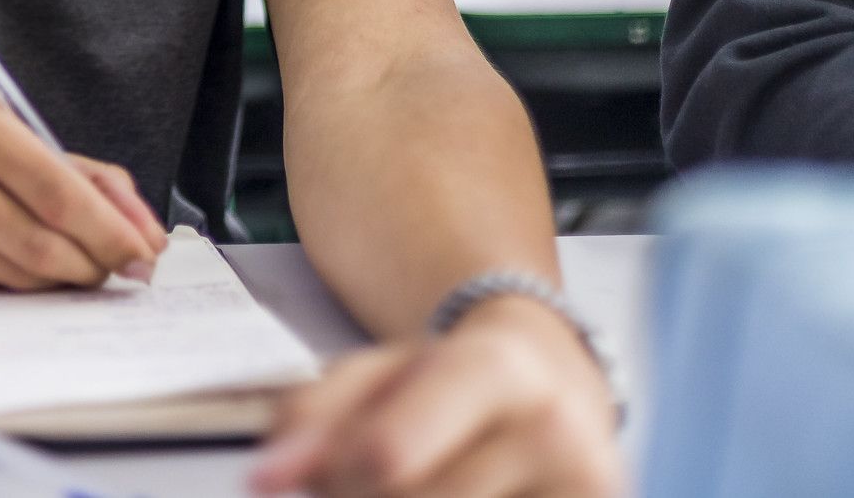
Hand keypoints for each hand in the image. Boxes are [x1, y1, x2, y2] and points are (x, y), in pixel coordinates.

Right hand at [0, 80, 167, 291]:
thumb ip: (61, 161)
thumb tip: (132, 214)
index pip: (57, 189)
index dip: (111, 227)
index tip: (146, 248)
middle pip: (42, 243)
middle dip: (96, 264)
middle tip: (123, 268)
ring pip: (16, 274)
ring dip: (62, 278)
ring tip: (79, 265)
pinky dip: (13, 282)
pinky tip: (16, 263)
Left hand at [251, 295, 622, 497]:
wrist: (559, 385)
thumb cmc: (454, 380)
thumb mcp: (380, 370)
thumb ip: (312, 416)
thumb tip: (265, 478)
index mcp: (495, 369)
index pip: (387, 456)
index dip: (339, 476)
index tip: (329, 473)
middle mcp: (553, 432)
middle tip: (369, 474)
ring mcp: (587, 489)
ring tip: (420, 481)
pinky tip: (458, 492)